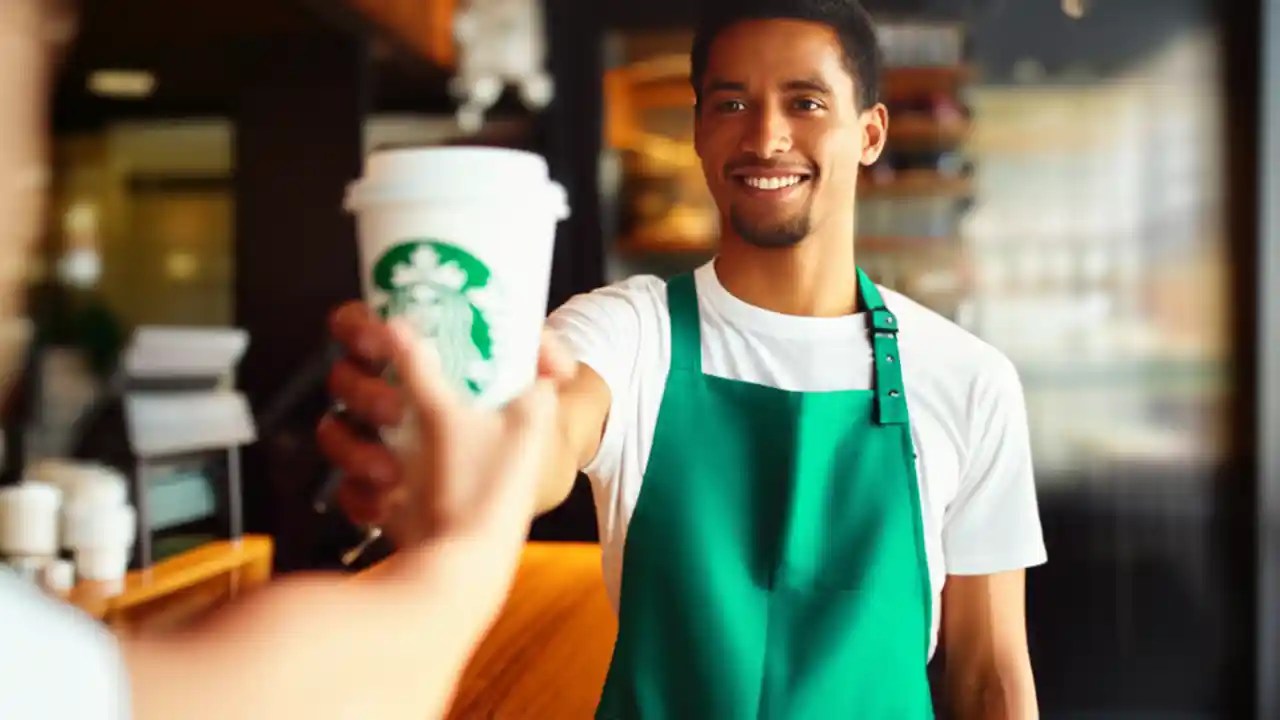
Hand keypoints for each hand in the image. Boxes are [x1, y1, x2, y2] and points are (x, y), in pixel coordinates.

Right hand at [317, 301, 573, 546]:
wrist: (512, 526)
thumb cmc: (522, 455)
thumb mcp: (529, 410)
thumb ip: (537, 362)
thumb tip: (533, 329)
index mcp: (421, 367)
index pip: (368, 327)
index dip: (360, 325)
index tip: (382, 337)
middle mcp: (389, 401)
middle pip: (344, 377)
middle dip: (364, 391)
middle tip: (395, 409)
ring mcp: (375, 447)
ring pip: (334, 433)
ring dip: (355, 449)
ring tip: (392, 471)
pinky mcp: (371, 493)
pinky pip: (345, 490)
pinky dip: (361, 498)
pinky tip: (390, 503)